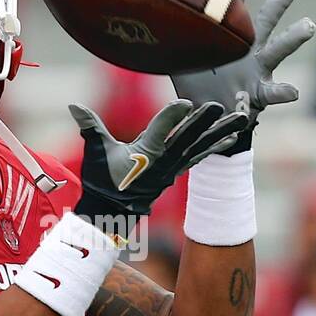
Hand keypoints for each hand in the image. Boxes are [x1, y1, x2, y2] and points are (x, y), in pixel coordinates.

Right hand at [70, 98, 247, 231]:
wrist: (112, 213)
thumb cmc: (103, 181)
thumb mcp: (96, 152)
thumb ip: (89, 126)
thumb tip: (73, 105)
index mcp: (145, 154)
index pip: (160, 131)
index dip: (172, 116)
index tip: (187, 103)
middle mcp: (164, 161)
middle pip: (188, 137)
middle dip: (204, 122)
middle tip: (220, 105)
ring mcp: (173, 167)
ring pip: (201, 146)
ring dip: (221, 131)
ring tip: (242, 118)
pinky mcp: (177, 170)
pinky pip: (201, 156)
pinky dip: (216, 146)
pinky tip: (233, 137)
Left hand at [170, 0, 315, 153]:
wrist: (208, 115)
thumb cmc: (196, 82)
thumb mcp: (179, 56)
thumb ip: (170, 36)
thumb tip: (145, 11)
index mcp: (232, 36)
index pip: (235, 7)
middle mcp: (249, 49)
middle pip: (267, 20)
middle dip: (280, 2)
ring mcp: (258, 71)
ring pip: (279, 50)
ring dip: (294, 38)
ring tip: (309, 26)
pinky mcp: (259, 94)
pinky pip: (274, 93)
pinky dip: (284, 92)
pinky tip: (294, 91)